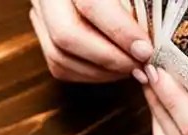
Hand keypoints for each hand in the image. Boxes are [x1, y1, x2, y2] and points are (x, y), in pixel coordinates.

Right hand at [30, 0, 152, 82]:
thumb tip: (148, 38)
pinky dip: (90, 74)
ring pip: (60, 56)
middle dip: (109, 58)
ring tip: (132, 67)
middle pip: (66, 36)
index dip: (119, 30)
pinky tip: (114, 69)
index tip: (145, 49)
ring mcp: (39, 15)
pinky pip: (59, 66)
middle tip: (140, 64)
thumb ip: (139, 5)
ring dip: (101, 71)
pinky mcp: (42, 34)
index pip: (91, 4)